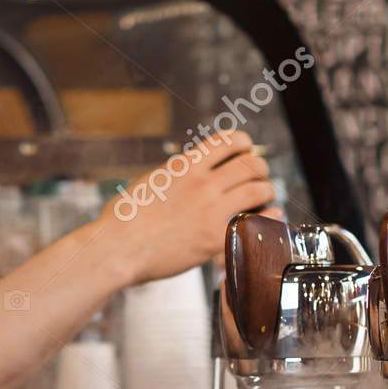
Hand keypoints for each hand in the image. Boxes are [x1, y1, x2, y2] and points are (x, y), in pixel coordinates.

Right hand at [97, 130, 275, 284]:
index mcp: (185, 166)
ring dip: (266, 192)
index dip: (244, 143)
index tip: (245, 150)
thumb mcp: (151, 181)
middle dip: (260, 169)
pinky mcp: (214, 238)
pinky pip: (254, 223)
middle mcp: (202, 183)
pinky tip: (270, 219)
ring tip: (264, 199)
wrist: (117, 247)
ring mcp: (211, 210)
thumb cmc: (125, 219)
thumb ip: (175, 174)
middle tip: (259, 178)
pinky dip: (268, 219)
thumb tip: (186, 171)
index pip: (228, 141)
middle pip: (251, 163)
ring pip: (258, 189)